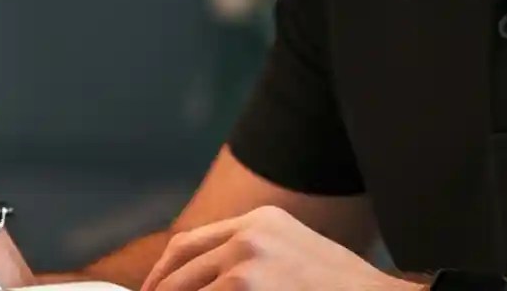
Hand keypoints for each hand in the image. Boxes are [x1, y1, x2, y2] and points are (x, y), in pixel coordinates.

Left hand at [141, 205, 419, 290]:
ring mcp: (245, 264)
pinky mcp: (244, 289)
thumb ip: (250, 260)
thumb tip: (212, 281)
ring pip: (187, 290)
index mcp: (260, 222)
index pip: (190, 244)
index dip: (164, 273)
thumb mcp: (294, 255)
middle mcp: (249, 236)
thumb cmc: (342, 290)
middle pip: (179, 268)